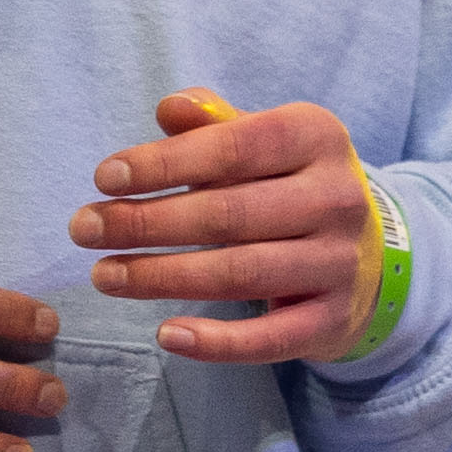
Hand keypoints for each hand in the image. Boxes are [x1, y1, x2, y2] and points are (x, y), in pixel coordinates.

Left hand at [77, 89, 381, 366]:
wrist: (367, 254)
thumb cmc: (289, 185)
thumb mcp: (264, 141)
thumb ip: (215, 124)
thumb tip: (171, 108)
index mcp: (317, 137)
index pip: (233, 147)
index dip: (164, 164)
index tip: (104, 178)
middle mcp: (337, 198)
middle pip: (228, 214)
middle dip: (146, 222)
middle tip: (84, 229)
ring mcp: (339, 263)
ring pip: (240, 274)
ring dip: (162, 277)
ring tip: (103, 275)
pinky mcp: (333, 320)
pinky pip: (269, 339)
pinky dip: (216, 343)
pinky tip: (166, 335)